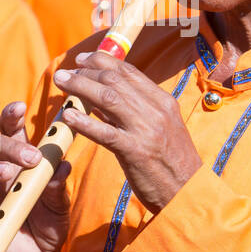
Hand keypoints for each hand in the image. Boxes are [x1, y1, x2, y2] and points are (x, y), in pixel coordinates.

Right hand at [0, 101, 70, 251]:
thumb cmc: (50, 223)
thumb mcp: (60, 205)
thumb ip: (57, 187)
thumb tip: (62, 166)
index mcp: (19, 161)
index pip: (11, 131)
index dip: (11, 117)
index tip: (19, 107)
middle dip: (10, 147)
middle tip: (31, 157)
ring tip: (7, 174)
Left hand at [53, 53, 201, 212]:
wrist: (189, 191)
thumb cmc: (171, 162)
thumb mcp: (160, 128)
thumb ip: (135, 111)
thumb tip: (100, 98)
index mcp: (163, 102)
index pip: (129, 72)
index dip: (102, 61)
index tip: (83, 60)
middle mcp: (156, 110)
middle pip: (115, 80)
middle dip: (86, 71)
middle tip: (65, 73)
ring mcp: (146, 130)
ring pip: (108, 98)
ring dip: (80, 87)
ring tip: (61, 83)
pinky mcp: (135, 152)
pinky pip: (105, 133)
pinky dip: (84, 122)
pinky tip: (68, 115)